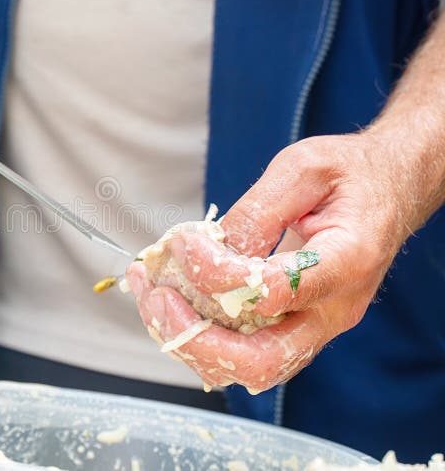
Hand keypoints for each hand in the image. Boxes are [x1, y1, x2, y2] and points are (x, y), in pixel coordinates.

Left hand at [126, 130, 436, 392]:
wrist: (386, 190)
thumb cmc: (349, 175)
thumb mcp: (304, 168)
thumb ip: (257, 211)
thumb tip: (211, 251)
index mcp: (346, 262)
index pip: (272, 291)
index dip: (215, 273)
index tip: (184, 242)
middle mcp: (332, 309)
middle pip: (260, 361)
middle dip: (194, 337)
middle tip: (156, 296)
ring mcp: (313, 325)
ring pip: (244, 367)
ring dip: (186, 339)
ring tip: (149, 293)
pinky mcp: (293, 326)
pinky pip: (241, 350)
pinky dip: (197, 333)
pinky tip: (167, 297)